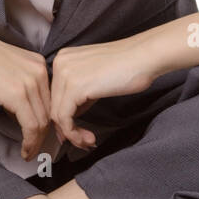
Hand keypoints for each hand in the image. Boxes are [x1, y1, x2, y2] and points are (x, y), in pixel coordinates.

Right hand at [0, 21, 52, 163]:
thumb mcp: (4, 68)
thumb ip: (17, 85)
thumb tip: (17, 109)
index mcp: (37, 64)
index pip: (49, 98)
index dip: (46, 120)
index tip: (40, 135)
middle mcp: (39, 71)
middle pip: (48, 111)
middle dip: (43, 134)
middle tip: (36, 149)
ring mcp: (30, 83)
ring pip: (42, 121)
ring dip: (37, 142)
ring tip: (29, 153)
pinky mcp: (18, 95)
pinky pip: (31, 126)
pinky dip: (30, 142)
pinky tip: (25, 151)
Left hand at [48, 34, 160, 150]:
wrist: (144, 57)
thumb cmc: (128, 66)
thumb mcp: (95, 78)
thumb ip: (80, 93)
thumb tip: (71, 117)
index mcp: (63, 58)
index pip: (54, 95)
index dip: (64, 117)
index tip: (76, 132)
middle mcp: (59, 63)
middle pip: (53, 105)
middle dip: (67, 128)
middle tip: (83, 140)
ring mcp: (65, 74)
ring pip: (57, 114)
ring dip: (71, 134)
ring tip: (87, 141)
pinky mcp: (74, 87)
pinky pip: (65, 118)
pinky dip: (73, 133)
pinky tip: (88, 138)